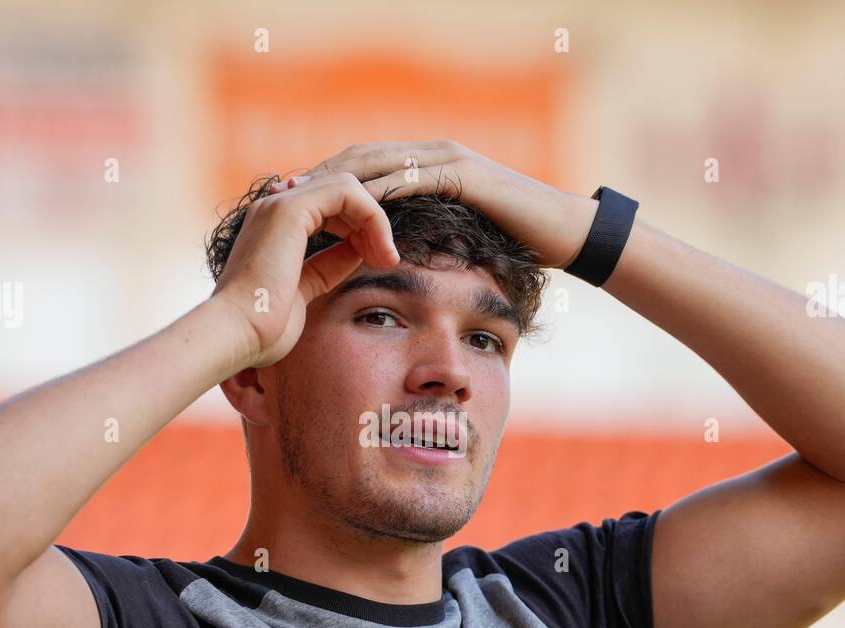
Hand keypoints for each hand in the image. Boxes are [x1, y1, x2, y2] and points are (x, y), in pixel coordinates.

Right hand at [213, 170, 400, 367]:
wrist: (236, 334)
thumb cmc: (264, 325)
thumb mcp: (305, 289)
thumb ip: (328, 265)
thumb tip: (359, 250)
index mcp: (274, 227)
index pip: (330, 209)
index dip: (361, 230)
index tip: (378, 262)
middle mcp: (274, 208)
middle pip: (341, 193)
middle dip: (372, 222)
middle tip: (388, 259)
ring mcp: (280, 204)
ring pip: (347, 186)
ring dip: (376, 219)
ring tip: (387, 257)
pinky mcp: (291, 209)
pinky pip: (347, 192)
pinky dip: (372, 216)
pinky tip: (379, 249)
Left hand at [279, 139, 598, 269]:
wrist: (561, 234)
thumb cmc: (510, 241)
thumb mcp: (453, 236)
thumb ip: (418, 234)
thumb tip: (378, 258)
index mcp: (421, 165)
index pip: (360, 164)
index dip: (322, 177)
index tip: (287, 196)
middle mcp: (430, 153)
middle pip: (360, 156)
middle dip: (320, 172)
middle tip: (283, 190)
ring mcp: (447, 159)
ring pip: (381, 162)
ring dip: (341, 177)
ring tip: (308, 196)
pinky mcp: (464, 174)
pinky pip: (415, 178)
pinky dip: (383, 189)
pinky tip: (355, 204)